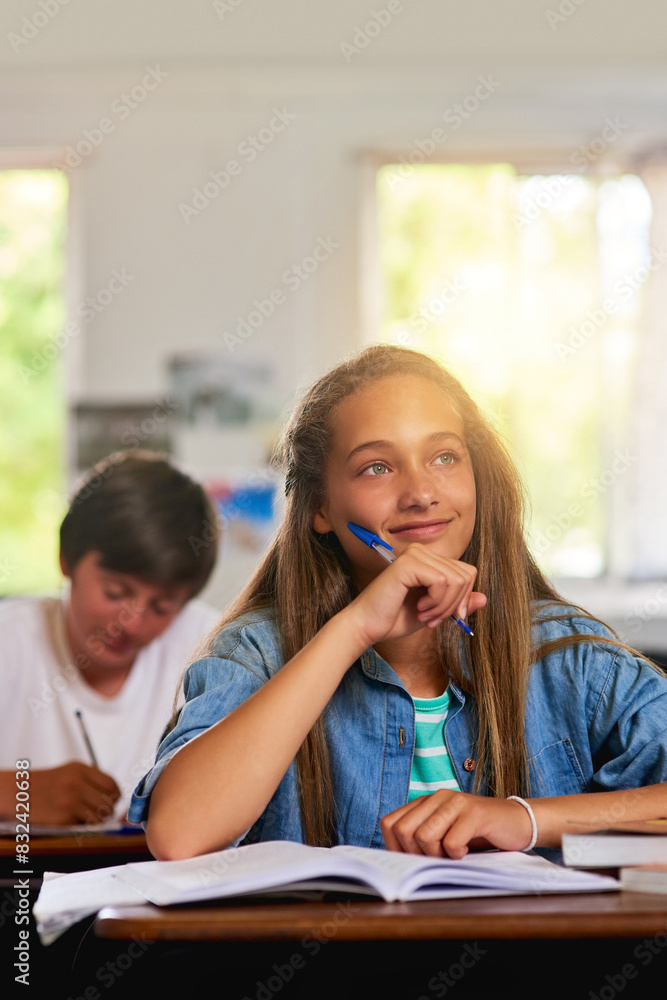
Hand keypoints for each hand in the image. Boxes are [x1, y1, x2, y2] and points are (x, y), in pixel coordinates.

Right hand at [28, 762, 120, 824]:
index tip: (112, 801)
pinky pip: (83, 826)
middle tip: (100, 813)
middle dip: (107, 810)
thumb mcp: (67, 772)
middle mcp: (76, 783)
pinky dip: (80, 826)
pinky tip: (70, 821)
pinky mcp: (62, 818)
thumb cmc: (43, 785)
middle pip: (109, 801)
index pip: (111, 784)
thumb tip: (113, 797)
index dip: (115, 796)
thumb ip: (89, 780)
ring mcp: (69, 801)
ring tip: (84, 818)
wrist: (16, 793)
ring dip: (95, 821)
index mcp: (79, 769)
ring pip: (99, 817)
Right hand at [345, 544, 485, 646]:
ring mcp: (415, 555)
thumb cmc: (395, 618)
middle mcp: (422, 552)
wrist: (367, 626)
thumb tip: (484, 598)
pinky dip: (436, 602)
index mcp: (429, 560)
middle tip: (433, 619)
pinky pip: (442, 582)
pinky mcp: (408, 563)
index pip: (467, 572)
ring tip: (425, 615)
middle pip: (466, 575)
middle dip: (454, 604)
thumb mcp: (435, 612)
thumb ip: (457, 604)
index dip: (462, 599)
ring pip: (456, 579)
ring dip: (444, 606)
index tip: (445, 617)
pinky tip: (419, 608)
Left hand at [381, 790, 533, 857]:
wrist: (519, 822)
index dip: (395, 848)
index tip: (413, 860)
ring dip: (437, 855)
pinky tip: (468, 851)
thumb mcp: (445, 834)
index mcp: (426, 802)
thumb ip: (423, 838)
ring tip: (452, 855)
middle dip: (416, 854)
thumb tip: (396, 861)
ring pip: (424, 836)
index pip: (390, 823)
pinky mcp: (474, 813)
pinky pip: (451, 842)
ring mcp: (456, 803)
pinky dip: (457, 855)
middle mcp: (437, 797)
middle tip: (437, 858)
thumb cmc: (479, 834)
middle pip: (403, 831)